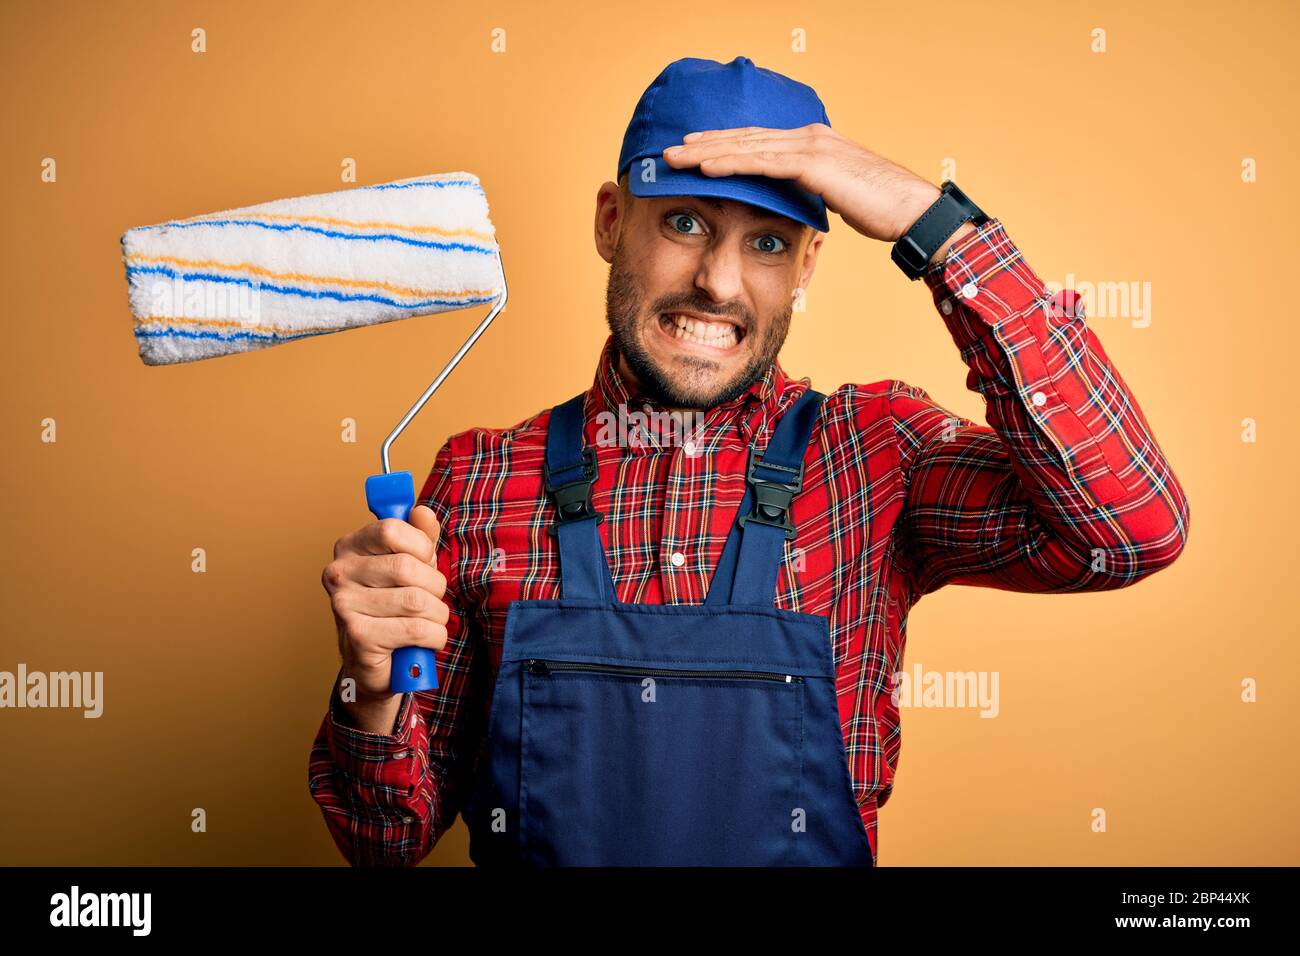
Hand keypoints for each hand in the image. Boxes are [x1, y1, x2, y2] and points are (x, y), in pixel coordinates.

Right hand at [321, 505, 448, 727]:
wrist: (373, 662)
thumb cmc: (393, 606)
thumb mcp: (411, 564)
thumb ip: (419, 536)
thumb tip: (422, 511)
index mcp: (350, 547)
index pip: (391, 530)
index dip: (420, 546)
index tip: (426, 561)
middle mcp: (339, 573)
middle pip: (406, 568)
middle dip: (434, 586)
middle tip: (432, 598)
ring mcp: (344, 605)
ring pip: (417, 601)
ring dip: (437, 615)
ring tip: (430, 621)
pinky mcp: (358, 636)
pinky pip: (416, 629)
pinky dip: (434, 637)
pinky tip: (426, 640)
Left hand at [661, 123, 945, 244]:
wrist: (912, 210)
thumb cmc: (882, 210)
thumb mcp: (837, 198)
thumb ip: (812, 194)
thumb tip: (794, 205)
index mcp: (813, 143)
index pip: (758, 141)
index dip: (724, 144)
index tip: (694, 151)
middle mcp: (808, 137)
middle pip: (745, 138)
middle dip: (705, 144)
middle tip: (669, 151)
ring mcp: (810, 147)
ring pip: (747, 146)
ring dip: (707, 151)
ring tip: (675, 157)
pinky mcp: (813, 164)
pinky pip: (761, 163)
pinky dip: (730, 162)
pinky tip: (704, 166)